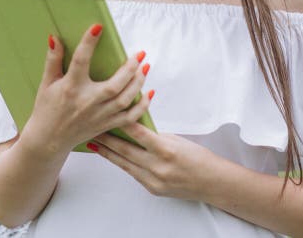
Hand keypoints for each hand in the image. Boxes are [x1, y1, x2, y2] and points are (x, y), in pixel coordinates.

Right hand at [19, 23, 150, 158]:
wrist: (48, 140)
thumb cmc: (46, 108)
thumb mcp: (46, 83)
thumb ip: (53, 60)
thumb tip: (56, 37)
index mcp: (70, 88)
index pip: (81, 61)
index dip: (89, 42)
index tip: (98, 27)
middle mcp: (87, 102)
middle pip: (114, 85)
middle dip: (130, 68)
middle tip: (140, 53)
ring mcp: (99, 116)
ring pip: (125, 100)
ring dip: (138, 83)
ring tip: (145, 67)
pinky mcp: (106, 125)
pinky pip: (129, 117)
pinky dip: (142, 106)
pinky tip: (149, 92)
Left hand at [91, 122, 217, 201]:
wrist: (211, 182)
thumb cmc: (197, 157)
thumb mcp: (177, 141)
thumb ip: (156, 136)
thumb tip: (136, 127)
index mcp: (166, 150)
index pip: (139, 133)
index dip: (121, 122)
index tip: (108, 114)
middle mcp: (158, 167)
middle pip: (125, 150)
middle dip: (106, 139)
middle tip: (91, 128)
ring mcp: (153, 180)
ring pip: (124, 163)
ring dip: (108, 152)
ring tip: (93, 143)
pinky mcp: (151, 188)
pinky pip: (132, 173)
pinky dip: (122, 162)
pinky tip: (111, 156)